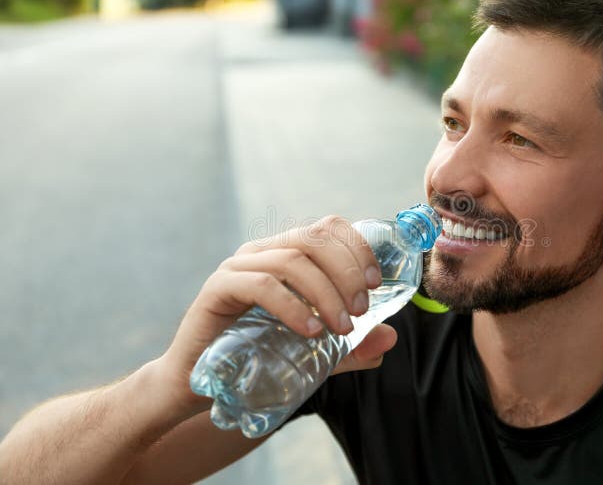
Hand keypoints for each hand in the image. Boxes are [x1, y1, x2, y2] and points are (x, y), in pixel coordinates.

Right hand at [157, 215, 398, 416]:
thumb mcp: (315, 355)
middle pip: (314, 238)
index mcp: (286, 255)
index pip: (328, 229)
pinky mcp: (217, 290)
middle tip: (361, 310)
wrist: (199, 386)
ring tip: (341, 328)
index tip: (377, 283)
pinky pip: (261, 285)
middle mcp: (262, 253)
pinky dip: (292, 306)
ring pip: (292, 260)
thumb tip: (391, 338)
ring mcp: (238, 268)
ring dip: (326, 293)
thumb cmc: (257, 360)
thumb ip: (351, 348)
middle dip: (347, 271)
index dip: (358, 248)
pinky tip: (311, 331)